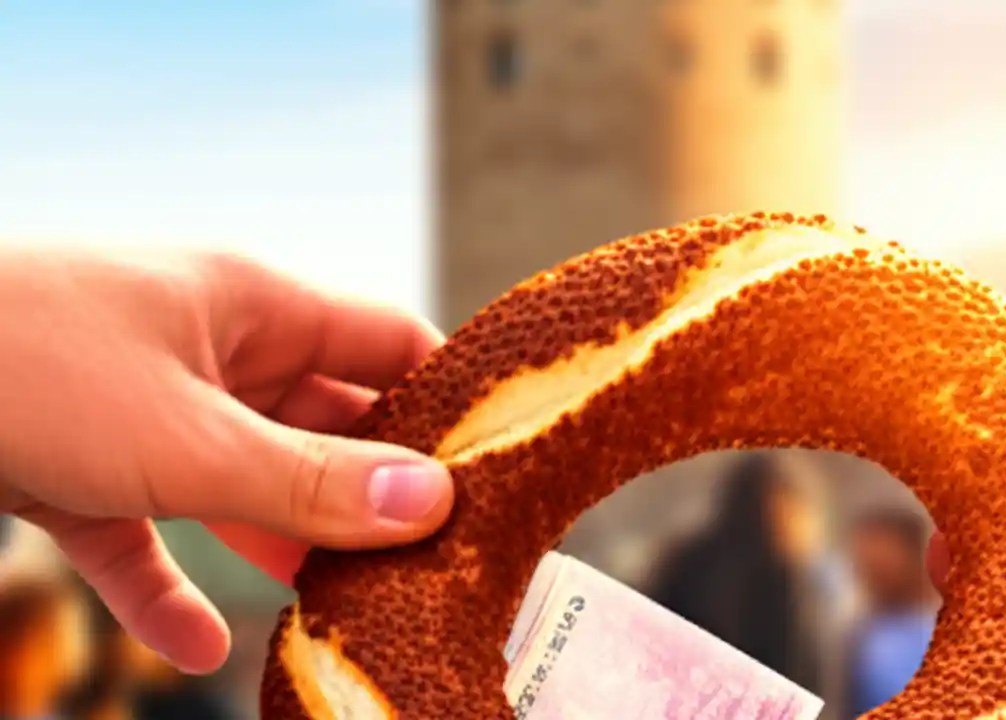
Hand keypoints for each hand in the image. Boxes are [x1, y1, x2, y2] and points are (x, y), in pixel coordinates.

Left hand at [0, 246, 454, 674]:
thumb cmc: (26, 360)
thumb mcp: (188, 437)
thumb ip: (310, 481)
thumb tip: (432, 503)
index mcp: (257, 308)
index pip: (389, 342)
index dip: (448, 399)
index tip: (499, 468)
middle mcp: (214, 352)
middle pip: (326, 425)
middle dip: (372, 494)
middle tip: (431, 564)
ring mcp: (146, 409)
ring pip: (245, 486)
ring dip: (284, 548)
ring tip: (342, 611)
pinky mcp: (79, 466)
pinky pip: (146, 533)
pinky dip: (172, 588)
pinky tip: (203, 644)